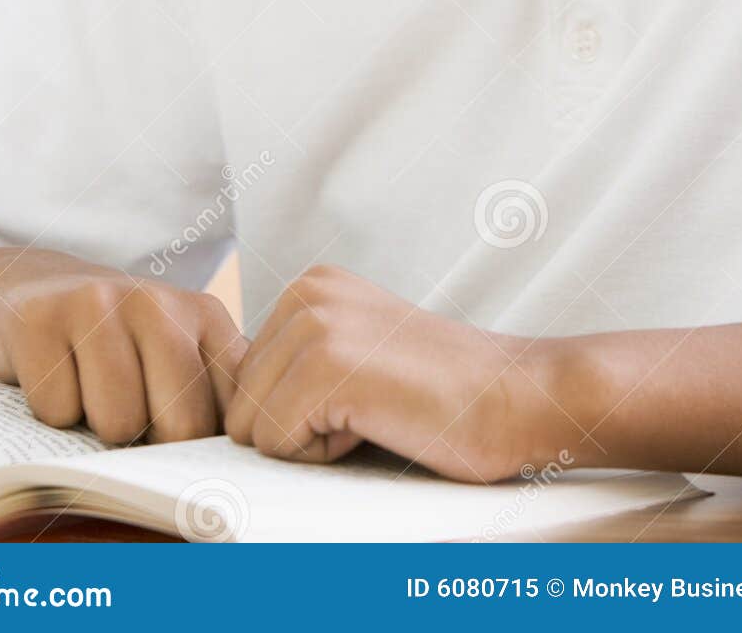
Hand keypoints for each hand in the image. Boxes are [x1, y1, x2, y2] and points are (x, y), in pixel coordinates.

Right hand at [0, 248, 247, 445]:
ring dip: (98, 433)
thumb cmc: (118, 348)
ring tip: (91, 397)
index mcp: (206, 316)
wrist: (39, 290)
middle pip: (181, 425)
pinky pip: (57, 411)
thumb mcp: (178, 361)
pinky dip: (51, 414)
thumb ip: (214, 405)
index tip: (186, 458)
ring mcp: (98, 302)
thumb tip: (230, 478)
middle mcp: (158, 302)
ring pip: (118, 422)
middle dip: (153, 446)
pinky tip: (54, 378)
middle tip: (130, 421)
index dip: (208, 454)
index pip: (233, 411)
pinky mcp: (41, 318)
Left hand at [225, 264, 573, 481]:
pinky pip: (275, 442)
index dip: (295, 417)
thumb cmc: (443, 399)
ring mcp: (316, 322)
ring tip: (375, 414)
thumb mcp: (354, 360)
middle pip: (238, 405)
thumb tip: (221, 414)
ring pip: (251, 428)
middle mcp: (306, 291)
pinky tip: (378, 422)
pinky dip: (323, 455)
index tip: (360, 400)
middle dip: (295, 430)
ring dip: (310, 443)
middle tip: (371, 410)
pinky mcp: (327, 363)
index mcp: (310, 287)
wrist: (520, 397)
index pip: (243, 382)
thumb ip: (294, 369)